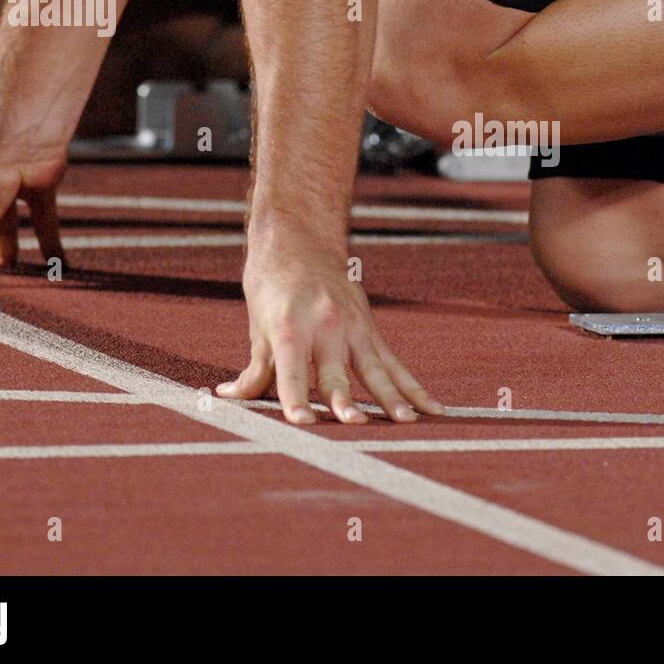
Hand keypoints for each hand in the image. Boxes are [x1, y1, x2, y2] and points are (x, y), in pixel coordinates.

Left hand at [218, 240, 443, 424]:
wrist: (301, 239)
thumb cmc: (272, 284)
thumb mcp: (258, 325)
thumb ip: (255, 369)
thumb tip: (230, 396)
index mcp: (291, 327)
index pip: (291, 371)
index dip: (295, 398)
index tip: (302, 423)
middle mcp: (326, 327)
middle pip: (336, 372)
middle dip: (345, 400)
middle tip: (355, 424)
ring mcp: (354, 328)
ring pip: (375, 370)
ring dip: (392, 398)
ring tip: (407, 421)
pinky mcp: (371, 330)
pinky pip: (394, 364)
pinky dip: (413, 387)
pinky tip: (432, 408)